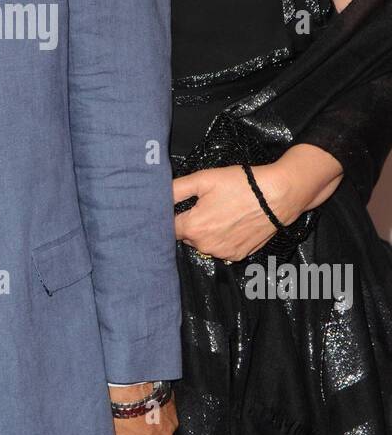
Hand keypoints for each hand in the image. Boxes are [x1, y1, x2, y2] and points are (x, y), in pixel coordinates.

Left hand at [172, 144, 343, 262]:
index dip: (171, 216)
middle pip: (186, 236)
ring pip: (204, 243)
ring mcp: (222, 253)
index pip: (168, 227)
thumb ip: (175, 190)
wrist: (278, 196)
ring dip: (206, 231)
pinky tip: (232, 222)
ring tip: (222, 212)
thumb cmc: (240, 184)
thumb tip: (156, 197)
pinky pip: (221, 248)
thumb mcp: (203, 179)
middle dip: (190, 222)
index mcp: (192, 228)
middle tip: (205, 205)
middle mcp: (205, 246)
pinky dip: (222, 238)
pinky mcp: (238, 255)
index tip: (178, 207)